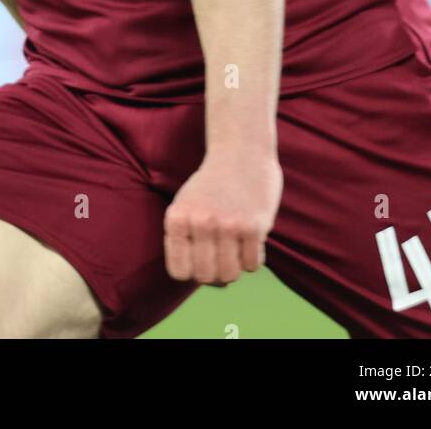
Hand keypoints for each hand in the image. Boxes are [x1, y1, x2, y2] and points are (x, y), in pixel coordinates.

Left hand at [164, 149, 282, 285]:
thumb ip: (184, 240)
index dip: (192, 271)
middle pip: (207, 277)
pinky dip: (253, 258)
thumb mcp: (185, 205)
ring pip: (230, 275)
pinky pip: (252, 265)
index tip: (202, 257)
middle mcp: (199, 222)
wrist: (241, 151)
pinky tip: (251, 239)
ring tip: (236, 248)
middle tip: (223, 255)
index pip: (179, 272)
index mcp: (177, 218)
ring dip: (235, 267)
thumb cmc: (211, 186)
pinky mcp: (253, 226)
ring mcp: (227, 225)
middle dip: (216, 272)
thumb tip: (197, 279)